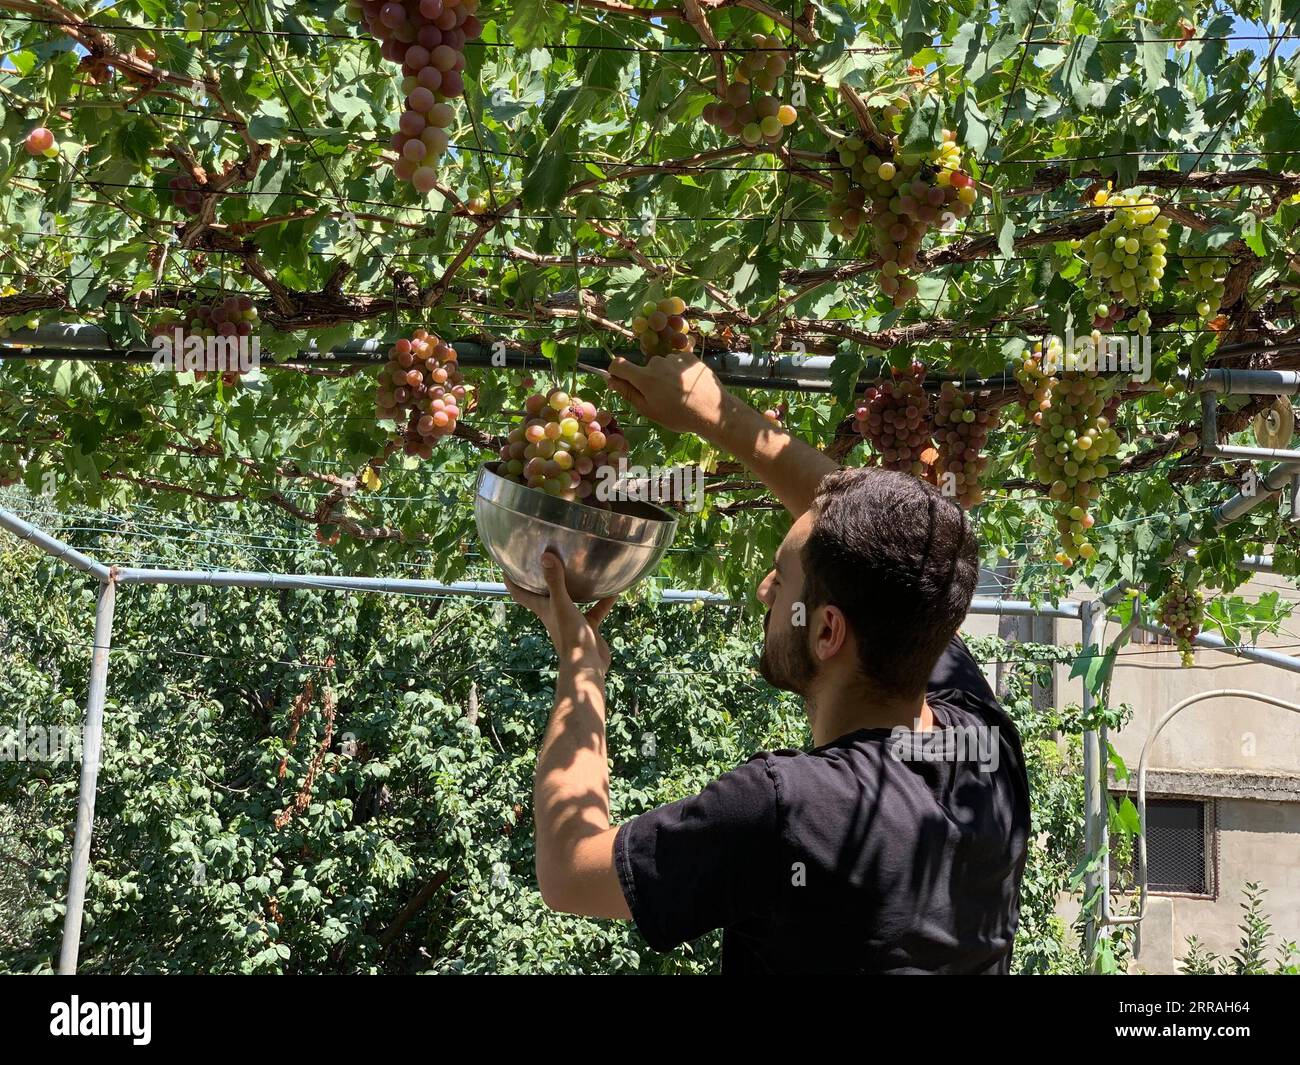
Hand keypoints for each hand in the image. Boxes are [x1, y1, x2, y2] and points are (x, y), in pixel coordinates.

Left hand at [504, 551, 615, 672]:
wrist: (587, 665)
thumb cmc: (570, 636)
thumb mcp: (563, 606)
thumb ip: (556, 582)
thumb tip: (546, 556)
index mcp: (543, 609)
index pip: (520, 593)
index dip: (511, 581)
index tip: (505, 565)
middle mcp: (554, 614)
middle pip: (544, 595)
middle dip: (543, 580)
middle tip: (545, 559)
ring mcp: (571, 622)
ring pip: (572, 601)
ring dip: (577, 589)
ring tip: (583, 571)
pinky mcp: (588, 628)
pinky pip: (596, 611)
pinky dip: (603, 602)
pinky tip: (615, 591)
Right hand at [607, 351, 730, 436]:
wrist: (712, 411)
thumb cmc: (678, 416)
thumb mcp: (649, 410)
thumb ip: (628, 393)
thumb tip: (611, 380)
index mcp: (645, 378)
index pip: (619, 365)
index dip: (616, 372)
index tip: (622, 381)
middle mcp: (657, 362)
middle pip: (644, 368)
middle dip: (648, 379)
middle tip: (663, 398)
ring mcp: (674, 358)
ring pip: (661, 365)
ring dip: (665, 376)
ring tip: (679, 393)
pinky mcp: (689, 357)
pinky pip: (676, 362)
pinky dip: (678, 371)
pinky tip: (688, 385)